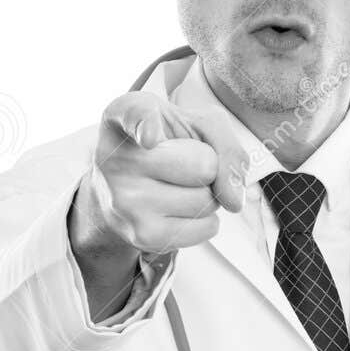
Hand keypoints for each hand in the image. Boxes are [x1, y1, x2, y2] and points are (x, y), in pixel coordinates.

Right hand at [73, 89, 248, 256]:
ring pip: (208, 201)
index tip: (149, 136)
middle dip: (209, 167)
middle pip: (205, 167)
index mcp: (123, 115)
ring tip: (176, 186)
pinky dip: (205, 219)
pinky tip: (177, 208)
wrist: (124, 187)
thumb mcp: (199, 124)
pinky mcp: (142, 235)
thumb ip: (227, 146)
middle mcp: (116, 158)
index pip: (136, 115)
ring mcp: (124, 200)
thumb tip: (234, 202)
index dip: (146, 125)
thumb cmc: (168, 145)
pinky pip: (207, 228)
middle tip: (182, 164)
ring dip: (206, 195)